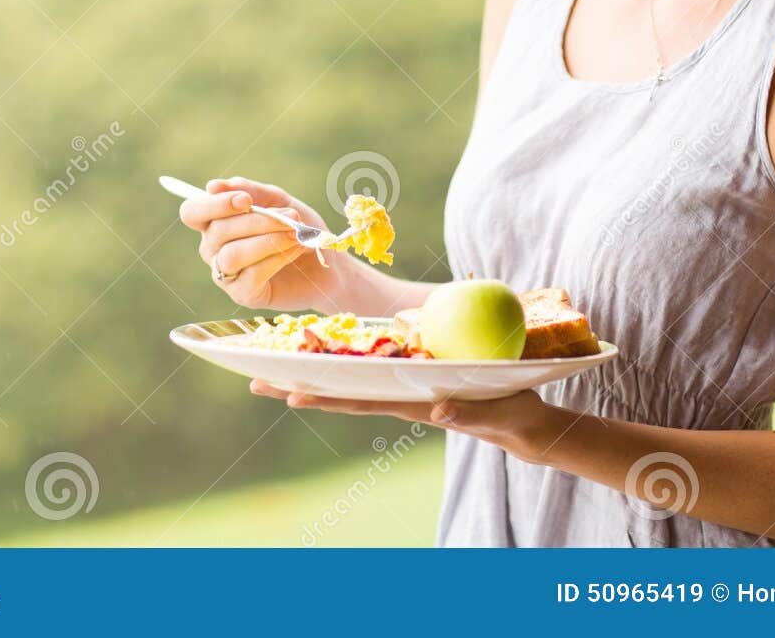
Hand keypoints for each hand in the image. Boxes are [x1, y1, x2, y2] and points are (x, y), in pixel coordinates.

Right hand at [179, 176, 343, 310]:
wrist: (327, 263)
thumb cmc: (298, 228)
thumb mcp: (280, 202)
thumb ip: (252, 192)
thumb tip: (213, 185)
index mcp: (215, 222)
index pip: (193, 212)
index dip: (214, 205)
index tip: (246, 201)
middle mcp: (214, 249)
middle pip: (217, 231)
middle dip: (257, 221)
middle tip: (291, 215)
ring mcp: (226, 274)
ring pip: (231, 254)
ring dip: (268, 240)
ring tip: (295, 234)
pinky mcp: (244, 294)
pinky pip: (250, 275)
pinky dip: (276, 259)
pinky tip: (295, 249)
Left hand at [247, 380, 556, 461]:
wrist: (520, 422)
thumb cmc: (510, 417)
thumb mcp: (492, 415)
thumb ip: (466, 414)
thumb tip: (435, 408)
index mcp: (413, 405)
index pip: (362, 401)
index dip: (326, 397)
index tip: (290, 395)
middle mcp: (400, 397)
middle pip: (342, 390)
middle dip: (299, 386)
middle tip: (254, 383)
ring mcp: (405, 389)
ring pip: (352, 380)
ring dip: (313, 374)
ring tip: (274, 368)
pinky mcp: (416, 378)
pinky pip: (374, 368)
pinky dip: (347, 360)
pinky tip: (326, 352)